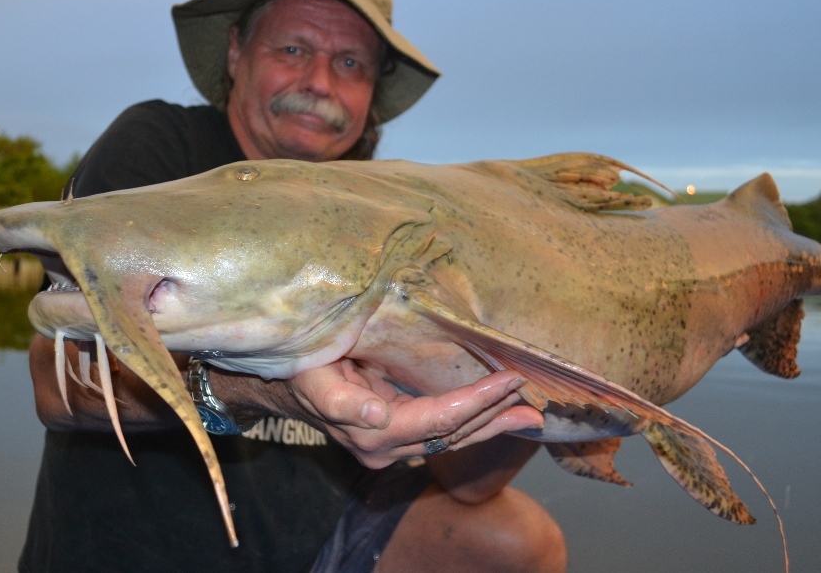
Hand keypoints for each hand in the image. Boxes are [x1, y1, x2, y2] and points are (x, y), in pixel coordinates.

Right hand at [280, 359, 544, 468]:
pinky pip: (443, 433)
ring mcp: (395, 448)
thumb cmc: (301, 372)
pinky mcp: (399, 439)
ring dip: (492, 424)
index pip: (439, 419)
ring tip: (528, 413)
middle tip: (533, 400)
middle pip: (454, 434)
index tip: (509, 380)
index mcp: (372, 433)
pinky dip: (473, 421)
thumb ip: (341, 400)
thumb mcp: (313, 378)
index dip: (477, 401)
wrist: (287, 388)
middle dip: (495, 416)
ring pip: (453, 438)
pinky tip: (498, 412)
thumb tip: (376, 415)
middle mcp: (388, 449)